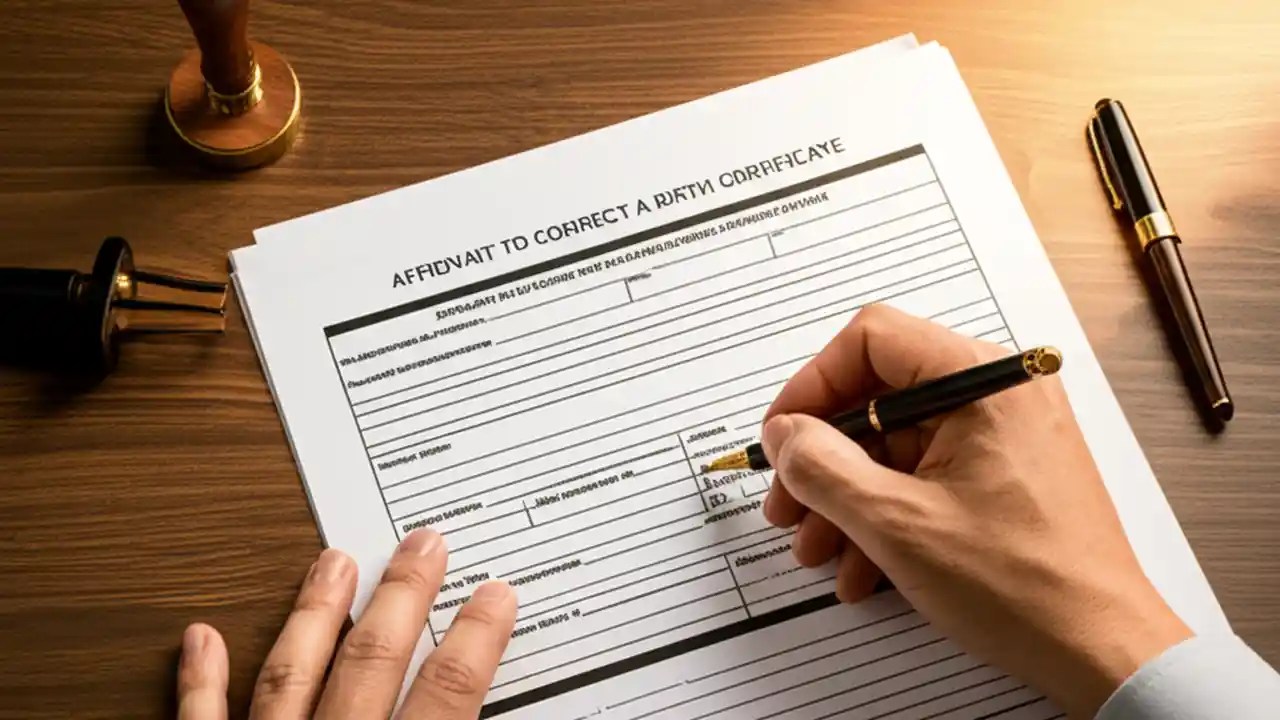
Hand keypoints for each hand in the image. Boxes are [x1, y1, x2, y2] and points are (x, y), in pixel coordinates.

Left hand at [176, 529, 515, 718]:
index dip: (477, 638)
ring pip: (290, 676)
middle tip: (422, 545)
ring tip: (330, 562)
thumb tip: (508, 716)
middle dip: (403, 596)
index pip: (448, 693)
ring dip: (314, 615)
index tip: (495, 595)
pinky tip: (201, 637)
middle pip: (373, 662)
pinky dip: (201, 680)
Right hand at [759, 305, 1190, 718]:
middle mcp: (998, 394)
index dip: (812, 386)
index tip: (784, 435)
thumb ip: (824, 468)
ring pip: (894, 445)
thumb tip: (786, 435)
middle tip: (789, 502)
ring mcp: (1003, 435)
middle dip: (823, 460)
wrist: (1100, 651)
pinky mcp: (1003, 474)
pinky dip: (885, 515)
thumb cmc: (1028, 585)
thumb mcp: (897, 523)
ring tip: (820, 548)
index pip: (872, 340)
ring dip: (846, 498)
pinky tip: (863, 565)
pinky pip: (924, 476)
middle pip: (877, 398)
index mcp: (983, 380)